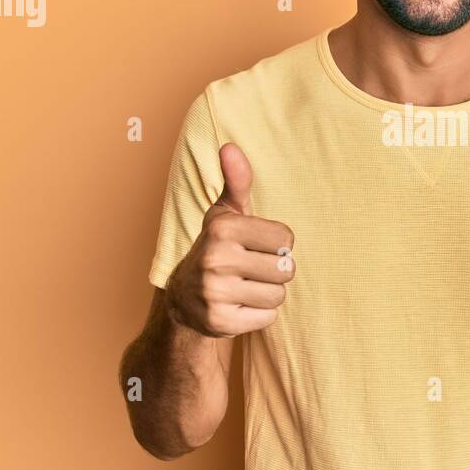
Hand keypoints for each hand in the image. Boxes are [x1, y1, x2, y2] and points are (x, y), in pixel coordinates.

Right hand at [165, 142, 295, 337]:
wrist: (183, 299)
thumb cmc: (217, 248)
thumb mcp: (225, 214)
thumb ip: (236, 181)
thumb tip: (230, 147)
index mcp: (223, 228)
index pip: (286, 238)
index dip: (277, 243)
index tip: (257, 246)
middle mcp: (216, 258)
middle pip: (285, 269)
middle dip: (274, 271)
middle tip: (251, 269)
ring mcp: (216, 293)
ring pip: (278, 295)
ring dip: (267, 294)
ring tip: (245, 287)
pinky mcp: (220, 322)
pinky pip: (267, 318)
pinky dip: (259, 315)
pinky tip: (239, 305)